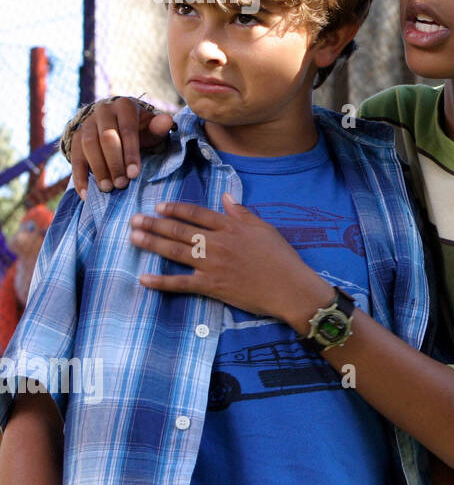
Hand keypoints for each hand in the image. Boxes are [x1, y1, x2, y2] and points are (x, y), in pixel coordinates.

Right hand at [72, 98, 173, 197]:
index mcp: (124, 106)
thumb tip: (167, 121)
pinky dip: (79, 176)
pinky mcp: (75, 136)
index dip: (130, 153)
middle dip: (114, 163)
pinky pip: (74, 156)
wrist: (119, 124)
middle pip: (106, 138)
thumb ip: (158, 128)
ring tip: (107, 189)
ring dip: (98, 169)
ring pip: (88, 146)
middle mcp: (103, 110)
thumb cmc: (141, 130)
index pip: (127, 130)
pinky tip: (85, 193)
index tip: (134, 174)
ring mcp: (87, 123)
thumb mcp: (152, 129)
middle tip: (121, 184)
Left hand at [131, 193, 331, 328]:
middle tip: (134, 219)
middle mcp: (217, 243)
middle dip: (155, 223)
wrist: (289, 287)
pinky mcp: (211, 286)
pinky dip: (161, 282)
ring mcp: (212, 265)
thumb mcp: (265, 228)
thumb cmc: (281, 257)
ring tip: (133, 237)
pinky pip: (181, 283)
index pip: (197, 214)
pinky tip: (144, 279)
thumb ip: (242, 213)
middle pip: (180, 230)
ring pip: (175, 252)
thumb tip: (226, 197)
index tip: (159, 206)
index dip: (176, 209)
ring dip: (152, 244)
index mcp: (231, 227)